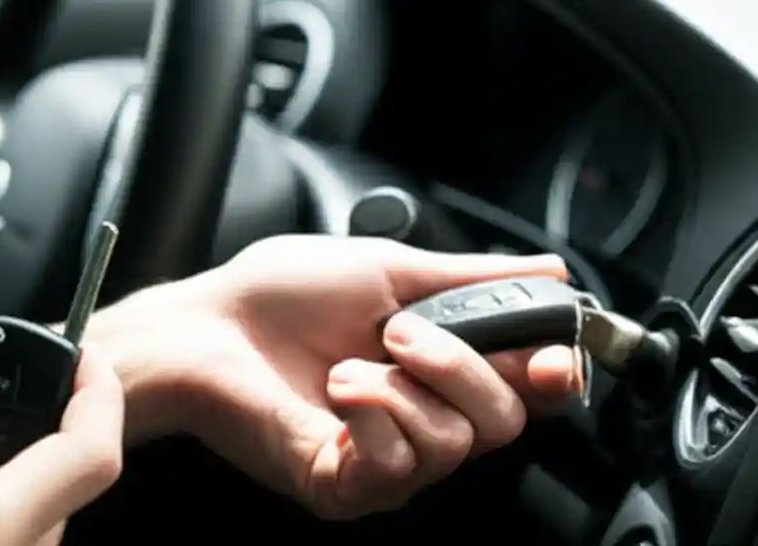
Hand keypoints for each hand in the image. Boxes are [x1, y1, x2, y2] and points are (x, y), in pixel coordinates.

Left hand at [147, 235, 578, 519]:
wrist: (202, 325)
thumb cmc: (280, 295)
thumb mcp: (391, 271)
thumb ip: (475, 279)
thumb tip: (553, 272)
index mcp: (436, 366)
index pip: (522, 389)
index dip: (552, 373)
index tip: (554, 353)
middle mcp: (417, 418)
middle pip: (503, 423)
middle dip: (462, 367)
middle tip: (403, 332)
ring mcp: (381, 457)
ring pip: (452, 445)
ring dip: (404, 387)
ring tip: (349, 361)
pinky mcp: (341, 486)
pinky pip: (395, 469)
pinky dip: (373, 417)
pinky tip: (338, 389)